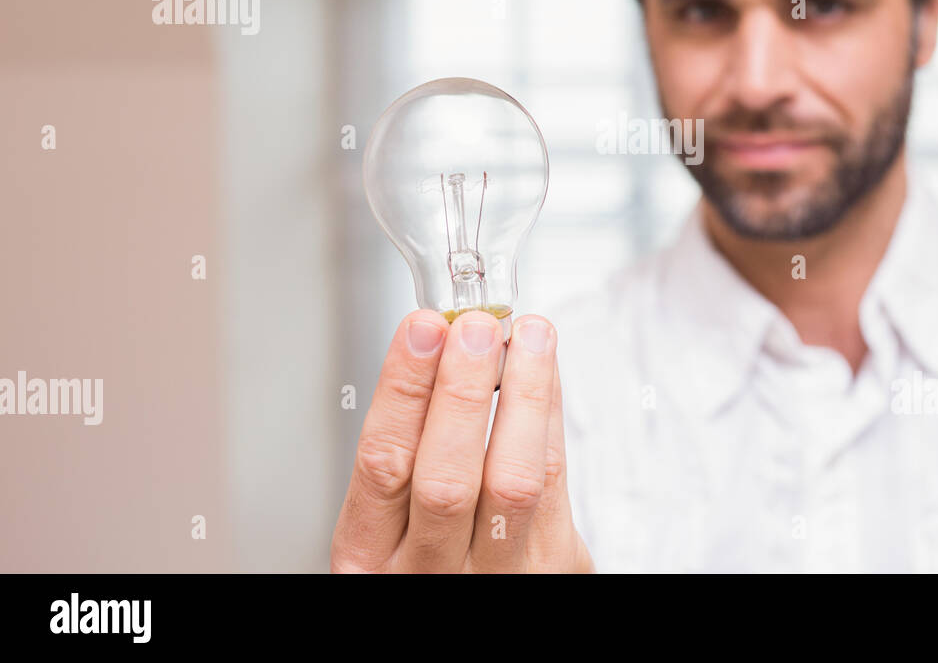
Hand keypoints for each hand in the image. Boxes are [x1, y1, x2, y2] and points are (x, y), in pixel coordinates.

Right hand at [331, 309, 592, 572]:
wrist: (491, 618)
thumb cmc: (435, 558)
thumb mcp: (395, 519)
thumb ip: (414, 444)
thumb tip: (444, 345)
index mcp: (372, 554)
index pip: (382, 464)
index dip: (402, 390)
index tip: (421, 330)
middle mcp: (429, 573)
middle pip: (444, 479)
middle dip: (461, 393)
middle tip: (474, 330)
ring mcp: (495, 575)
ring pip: (512, 481)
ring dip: (523, 395)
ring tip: (529, 337)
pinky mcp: (552, 565)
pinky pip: (555, 482)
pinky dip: (549, 415)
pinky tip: (546, 375)